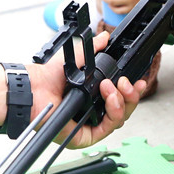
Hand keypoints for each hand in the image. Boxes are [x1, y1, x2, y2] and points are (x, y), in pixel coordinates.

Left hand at [28, 31, 143, 148]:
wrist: (35, 88)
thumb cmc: (49, 76)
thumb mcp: (77, 57)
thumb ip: (94, 48)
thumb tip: (105, 38)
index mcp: (94, 95)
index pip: (120, 96)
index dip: (132, 89)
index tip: (138, 80)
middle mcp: (94, 111)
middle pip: (125, 108)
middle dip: (131, 94)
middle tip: (125, 82)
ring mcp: (91, 124)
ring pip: (120, 118)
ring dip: (122, 100)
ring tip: (112, 87)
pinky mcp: (87, 136)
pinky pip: (109, 128)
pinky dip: (113, 111)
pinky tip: (110, 97)